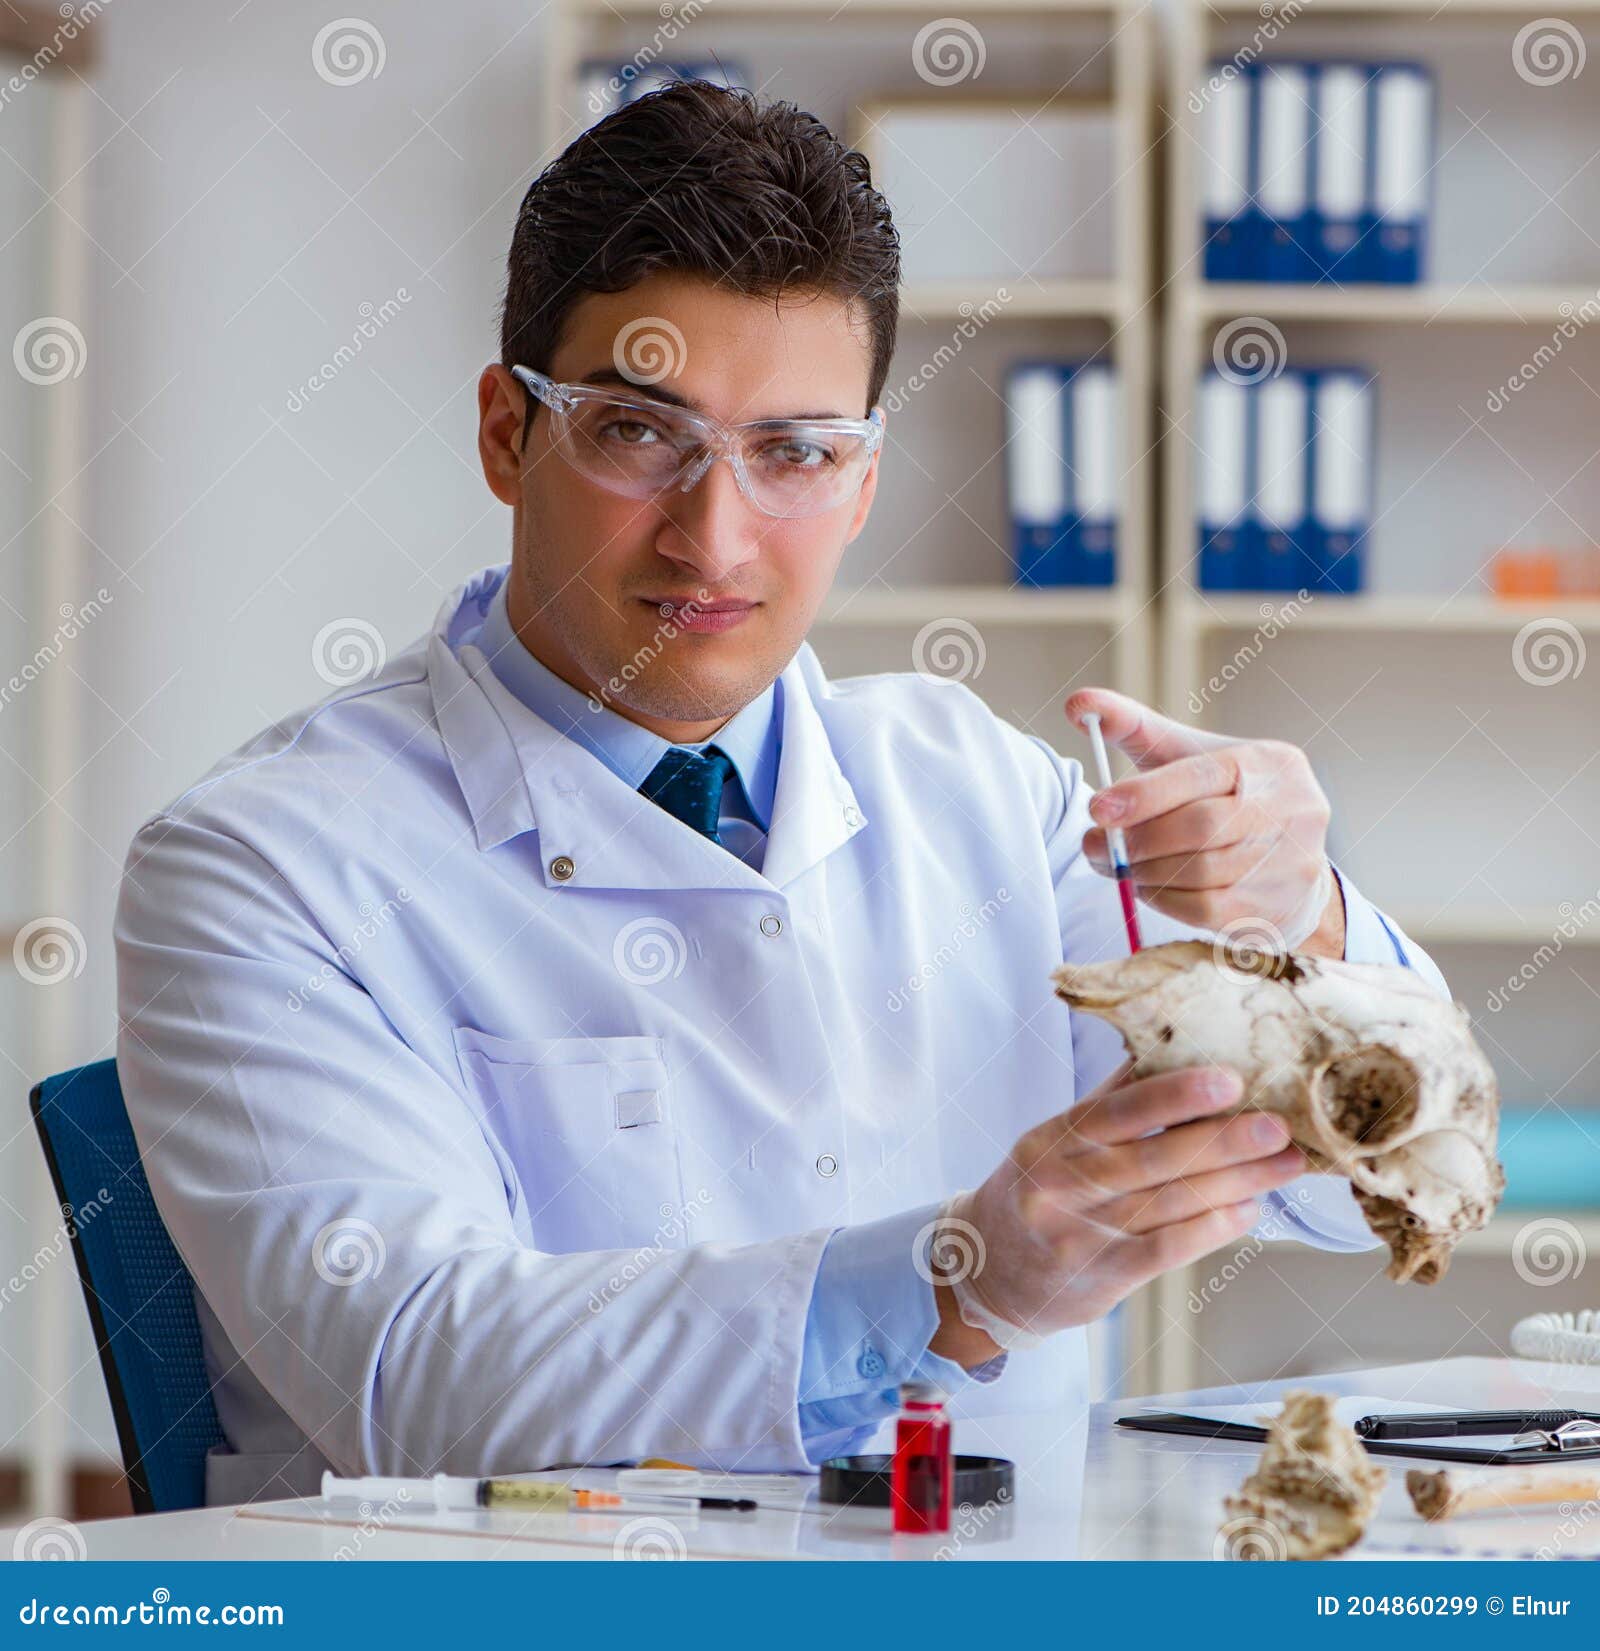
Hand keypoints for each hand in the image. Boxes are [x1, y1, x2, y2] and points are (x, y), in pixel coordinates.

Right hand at [932, 1061, 1306, 1348]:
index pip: (1119, 1110)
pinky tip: (1248, 1210)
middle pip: (1156, 1158)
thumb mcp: (1051, 1141)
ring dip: (1236, 1182)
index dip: (1176, 1095)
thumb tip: (1162, 1054)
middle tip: (1278, 1124)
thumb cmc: (1033, 1194)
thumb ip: (1105, 1105)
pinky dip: (1213, 1228)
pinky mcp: (1104, 1276)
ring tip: (1283, 1163)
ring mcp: (1084, 1234)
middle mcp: (1065, 1185)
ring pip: (1172, 1202)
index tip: (1229, 1080)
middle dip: (1225, 1141)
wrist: (987, 1273)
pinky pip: (1169, 1249)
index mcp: (1053, 1140)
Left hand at [1065, 687, 1342, 955]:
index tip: (1096, 808)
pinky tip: (1146, 886)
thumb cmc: (1221, 800)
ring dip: (1144, 871)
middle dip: (1138, 839)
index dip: (1144, 794)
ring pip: (1200, 872)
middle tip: (1095, 845)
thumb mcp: (1186, 756)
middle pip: (1201, 827)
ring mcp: (1290, 860)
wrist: (1286, 866)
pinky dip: (1163, 898)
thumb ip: (1134, 727)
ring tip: (1119, 865)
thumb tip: (1076, 703)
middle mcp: (1291, 807)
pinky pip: (1205, 909)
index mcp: (1269, 760)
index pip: (1201, 774)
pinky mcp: (1275, 906)